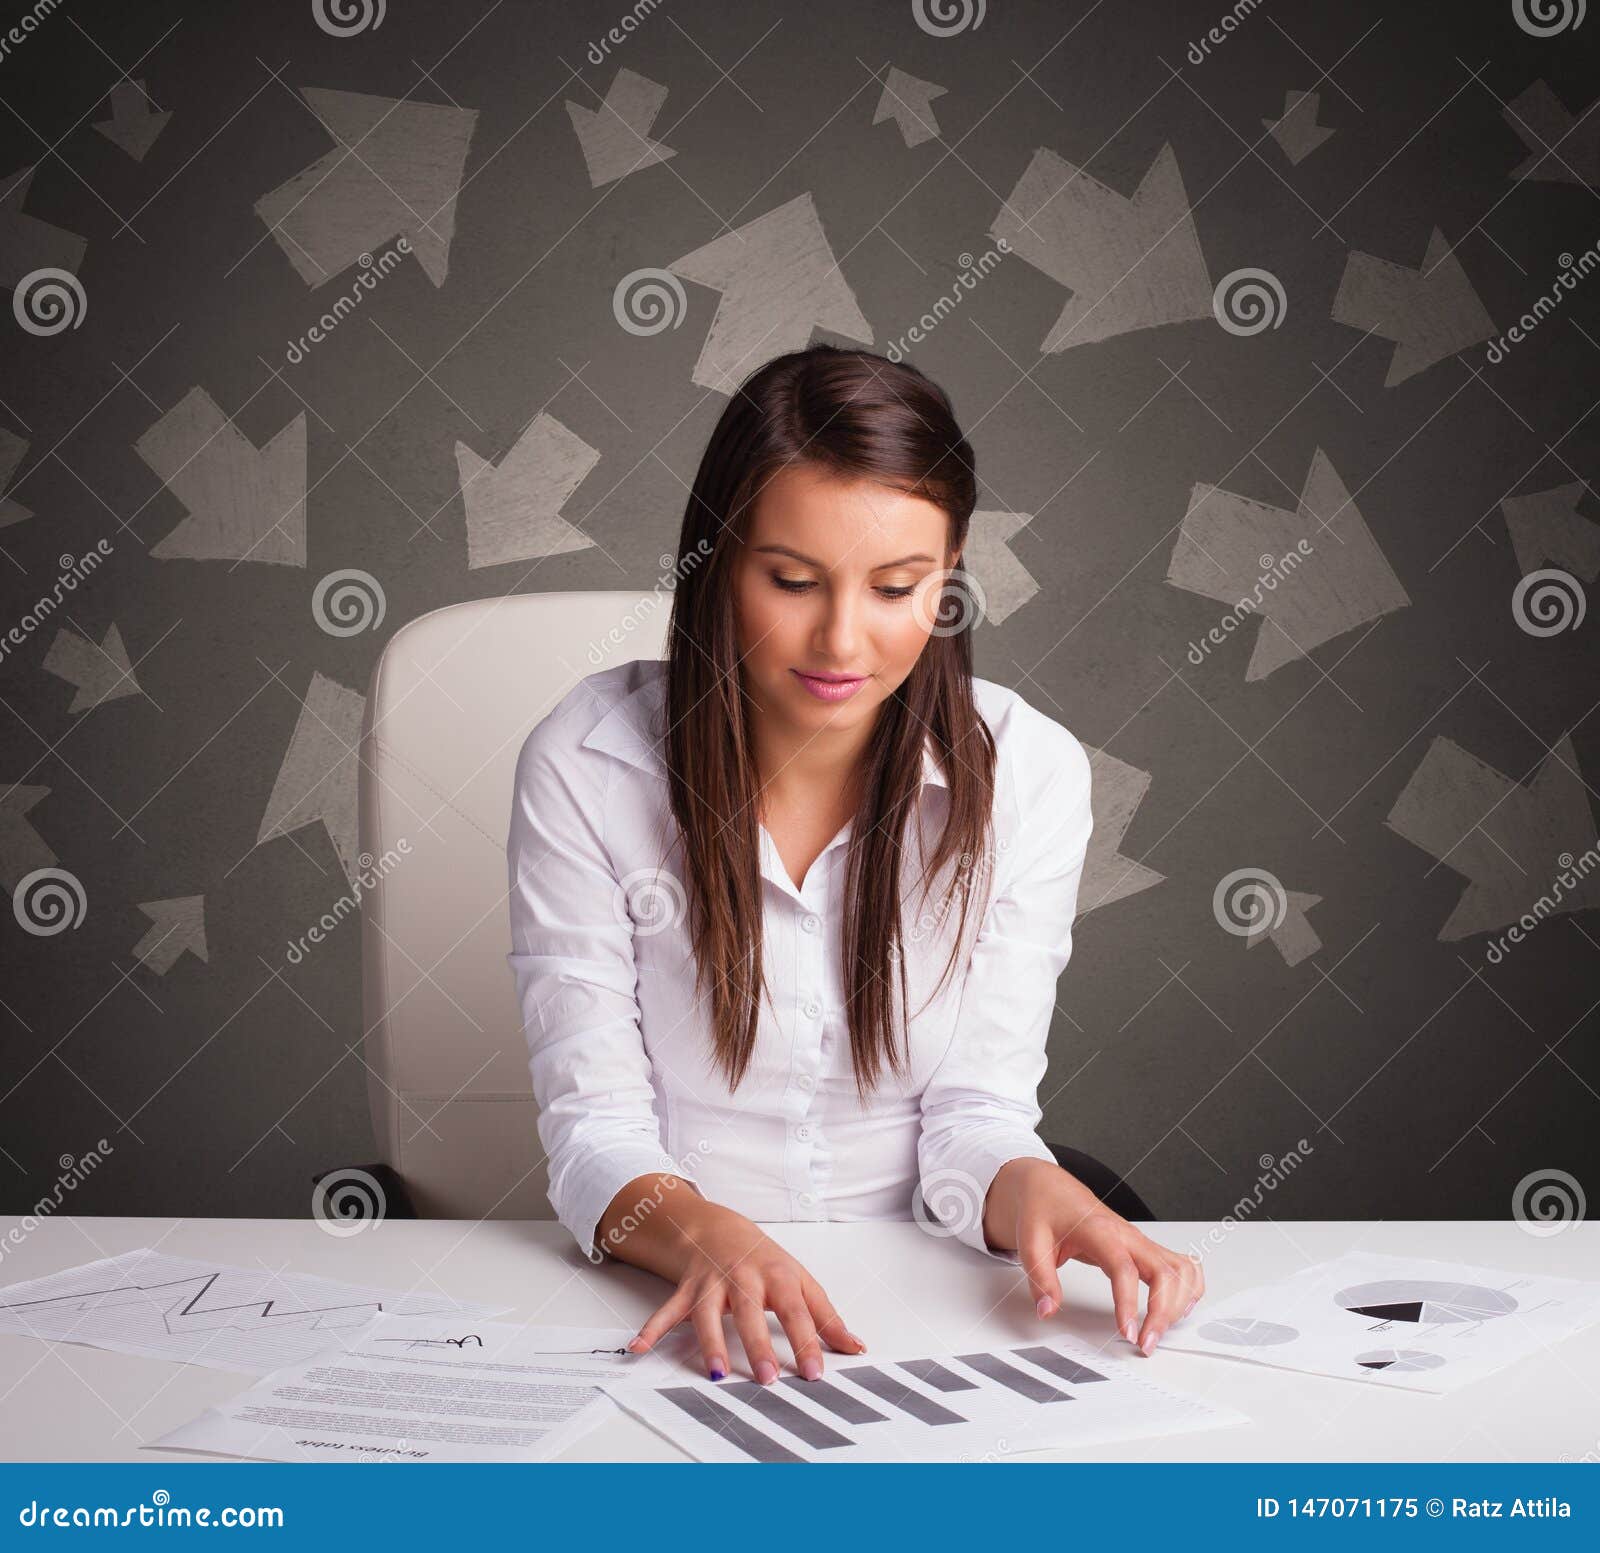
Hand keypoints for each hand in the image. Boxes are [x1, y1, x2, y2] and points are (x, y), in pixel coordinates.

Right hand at [617, 1188, 866, 1382]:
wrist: (717, 1227)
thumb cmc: (764, 1259)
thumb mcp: (799, 1280)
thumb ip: (825, 1316)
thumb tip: (856, 1347)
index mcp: (778, 1275)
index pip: (797, 1310)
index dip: (808, 1341)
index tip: (816, 1373)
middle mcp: (744, 1277)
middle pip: (752, 1311)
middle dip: (758, 1344)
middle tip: (766, 1377)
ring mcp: (712, 1281)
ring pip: (708, 1312)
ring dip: (711, 1342)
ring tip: (716, 1372)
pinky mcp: (687, 1288)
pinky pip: (668, 1309)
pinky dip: (652, 1328)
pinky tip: (640, 1346)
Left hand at [983, 1158, 1204, 1354]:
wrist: (1050, 1187)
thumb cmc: (1043, 1209)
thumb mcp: (1030, 1242)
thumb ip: (1040, 1278)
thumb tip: (1048, 1310)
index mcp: (1100, 1231)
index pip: (1124, 1269)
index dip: (1129, 1303)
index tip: (1128, 1333)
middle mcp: (1127, 1235)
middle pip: (1165, 1272)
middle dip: (1164, 1312)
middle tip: (1145, 1343)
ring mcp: (1139, 1240)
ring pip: (1180, 1269)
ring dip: (1179, 1303)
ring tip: (1159, 1330)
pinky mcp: (1144, 1247)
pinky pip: (1181, 1264)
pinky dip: (1189, 1287)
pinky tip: (1179, 1306)